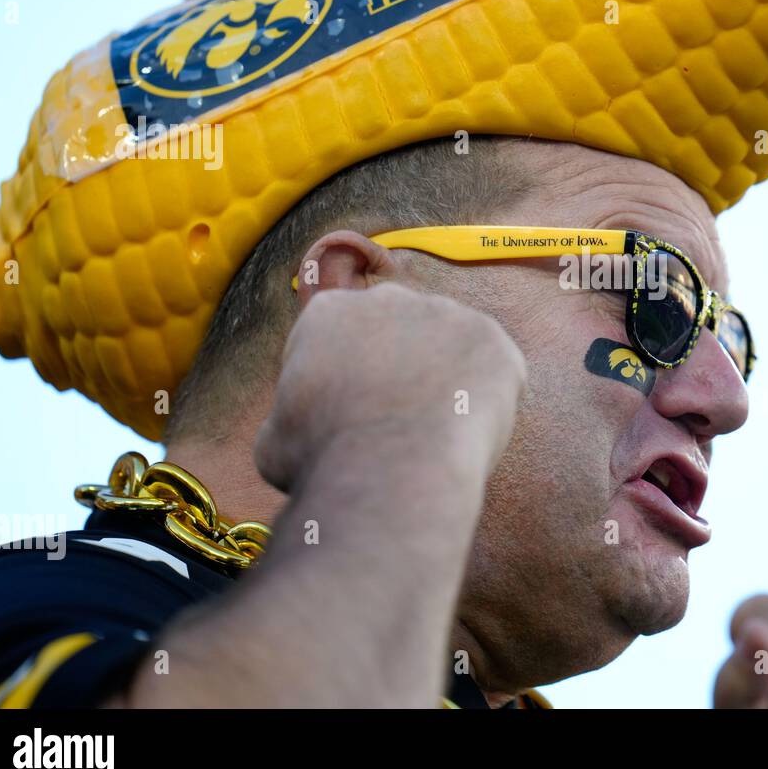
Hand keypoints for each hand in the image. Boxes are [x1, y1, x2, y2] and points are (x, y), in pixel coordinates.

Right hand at [255, 280, 526, 496]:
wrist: (393, 470)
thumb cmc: (326, 461)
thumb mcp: (272, 442)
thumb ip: (287, 418)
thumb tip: (290, 426)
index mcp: (329, 312)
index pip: (341, 335)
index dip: (346, 378)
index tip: (353, 415)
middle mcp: (389, 298)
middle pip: (399, 331)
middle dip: (401, 367)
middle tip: (402, 421)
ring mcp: (447, 313)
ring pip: (451, 347)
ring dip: (447, 380)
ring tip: (438, 432)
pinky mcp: (493, 340)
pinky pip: (495, 370)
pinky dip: (488, 400)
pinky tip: (472, 432)